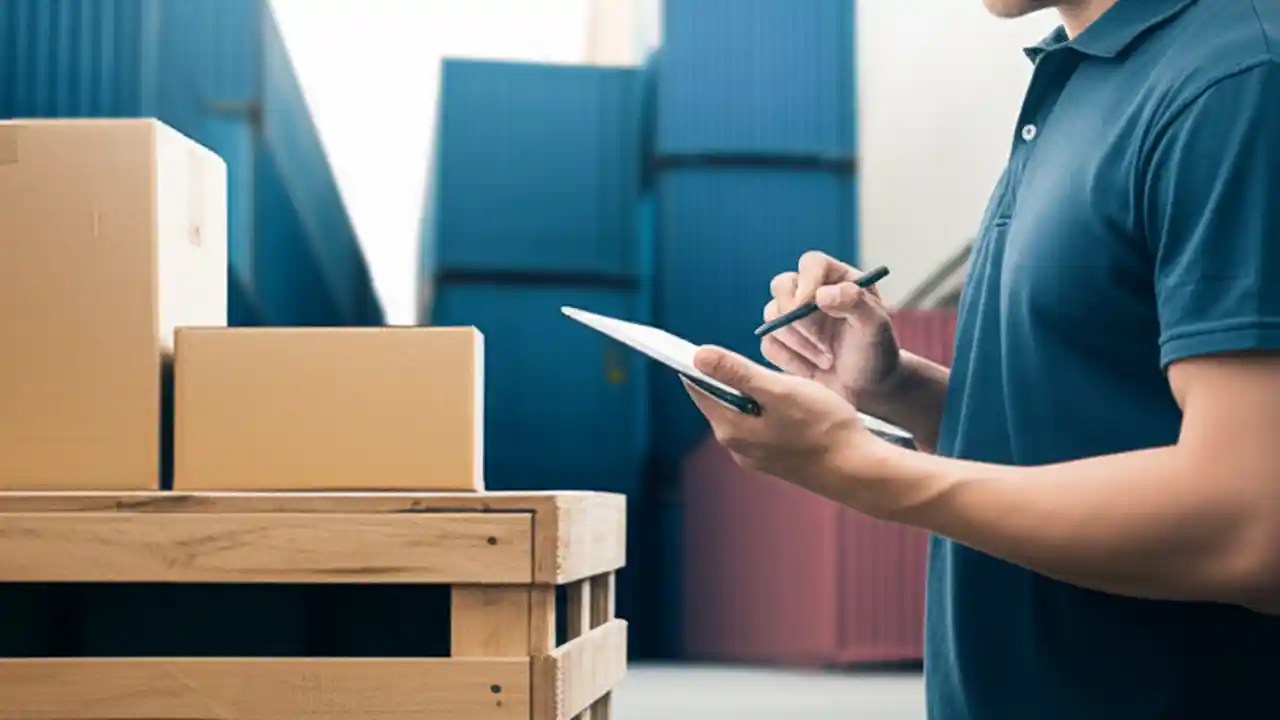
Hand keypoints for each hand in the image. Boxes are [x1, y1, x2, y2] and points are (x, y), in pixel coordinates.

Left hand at [686, 345, 918, 519]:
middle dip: (738, 378)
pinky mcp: (775, 460)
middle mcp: (737, 447)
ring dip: (759, 395)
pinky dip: (772, 411)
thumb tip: (698, 356)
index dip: (702, 364)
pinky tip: (799, 409)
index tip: (711, 346)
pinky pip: (763, 426)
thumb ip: (737, 372)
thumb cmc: (823, 427)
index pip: (698, 389)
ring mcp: (756, 456)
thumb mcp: (779, 390)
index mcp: (730, 429)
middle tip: (770, 370)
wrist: (858, 470)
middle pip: (723, 400)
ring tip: (790, 390)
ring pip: (745, 412)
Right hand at [763, 251, 901, 405]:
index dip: (806, 280)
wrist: (868, 388)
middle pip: (782, 285)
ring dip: (799, 343)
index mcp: (838, 280)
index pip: (812, 263)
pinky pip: (768, 344)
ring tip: (828, 359)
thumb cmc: (876, 352)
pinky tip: (813, 369)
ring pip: (771, 315)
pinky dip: (790, 360)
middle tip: (820, 340)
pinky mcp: (782, 342)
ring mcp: (794, 317)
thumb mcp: (876, 327)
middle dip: (795, 316)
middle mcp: (812, 293)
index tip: (807, 303)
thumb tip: (822, 294)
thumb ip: (855, 303)